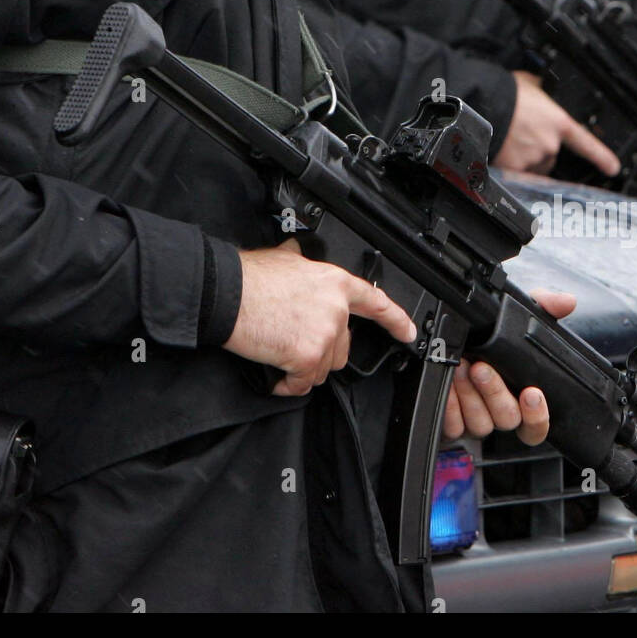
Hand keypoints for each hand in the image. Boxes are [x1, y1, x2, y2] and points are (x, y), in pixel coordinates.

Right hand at [224, 237, 416, 395]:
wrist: (228, 293)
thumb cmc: (249, 277)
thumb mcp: (285, 258)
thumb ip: (302, 262)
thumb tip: (297, 253)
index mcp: (335, 282)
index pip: (375, 302)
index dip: (396, 320)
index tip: (408, 333)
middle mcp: (336, 308)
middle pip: (342, 348)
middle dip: (319, 353)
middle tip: (292, 343)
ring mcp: (325, 333)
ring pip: (322, 369)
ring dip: (301, 368)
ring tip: (278, 352)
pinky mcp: (308, 356)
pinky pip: (302, 384)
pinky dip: (287, 384)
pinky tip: (274, 373)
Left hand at [442, 288, 576, 441]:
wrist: (450, 338)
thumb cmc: (489, 332)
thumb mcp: (516, 315)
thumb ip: (544, 306)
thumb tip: (567, 302)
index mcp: (522, 399)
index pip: (538, 424)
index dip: (538, 415)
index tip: (532, 393)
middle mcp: (500, 413)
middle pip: (508, 419)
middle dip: (495, 393)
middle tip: (482, 367)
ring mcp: (476, 420)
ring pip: (480, 424)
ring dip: (470, 395)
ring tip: (461, 367)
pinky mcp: (452, 424)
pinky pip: (454, 426)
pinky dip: (450, 406)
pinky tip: (447, 386)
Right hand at [495, 72, 620, 176]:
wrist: (480, 103)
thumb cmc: (503, 91)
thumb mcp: (531, 84)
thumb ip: (543, 93)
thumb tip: (543, 90)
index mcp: (558, 122)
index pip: (587, 144)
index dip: (602, 158)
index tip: (613, 168)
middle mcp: (549, 144)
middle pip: (551, 156)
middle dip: (539, 150)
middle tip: (521, 136)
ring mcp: (533, 158)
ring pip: (533, 166)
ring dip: (525, 159)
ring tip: (508, 142)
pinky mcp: (514, 168)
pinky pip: (517, 174)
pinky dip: (510, 167)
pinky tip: (501, 154)